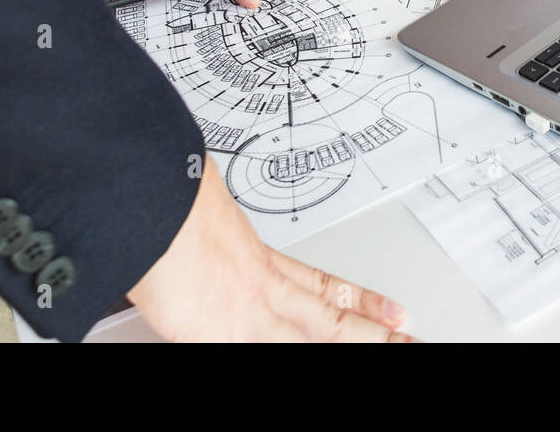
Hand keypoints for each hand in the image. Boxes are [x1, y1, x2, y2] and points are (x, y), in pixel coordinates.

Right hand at [128, 159, 417, 341]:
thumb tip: (203, 214)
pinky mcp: (222, 335)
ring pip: (317, 336)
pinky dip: (280, 355)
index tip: (390, 311)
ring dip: (355, 342)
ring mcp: (246, 314)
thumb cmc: (169, 196)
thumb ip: (216, 230)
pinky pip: (262, 353)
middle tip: (407, 340)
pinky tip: (308, 363)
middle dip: (372, 332)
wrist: (152, 202)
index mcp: (258, 257)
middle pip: (331, 317)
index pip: (321, 284)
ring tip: (391, 348)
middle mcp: (261, 286)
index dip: (360, 300)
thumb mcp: (203, 204)